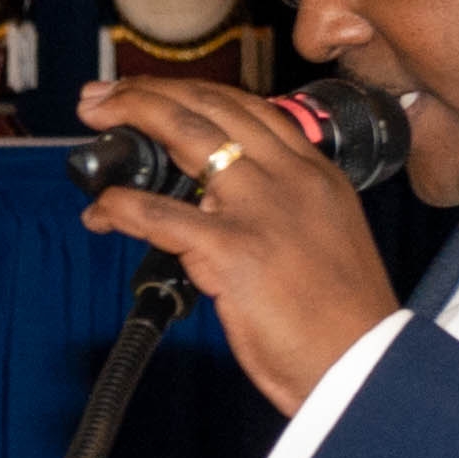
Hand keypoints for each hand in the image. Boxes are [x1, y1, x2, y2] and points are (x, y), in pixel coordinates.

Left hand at [75, 78, 404, 414]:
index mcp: (317, 174)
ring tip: (94, 117)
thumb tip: (215, 206)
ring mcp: (263, 209)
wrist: (364, 365)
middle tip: (104, 94)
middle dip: (152, 92)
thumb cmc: (340, 320)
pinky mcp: (235, 251)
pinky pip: (162, 215)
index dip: (194, 93)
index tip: (155, 92)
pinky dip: (122, 205)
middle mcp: (292, 179)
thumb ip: (280, 211)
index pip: (250, 109)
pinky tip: (102, 209)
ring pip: (189, 138)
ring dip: (133, 118)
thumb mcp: (324, 240)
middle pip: (214, 108)